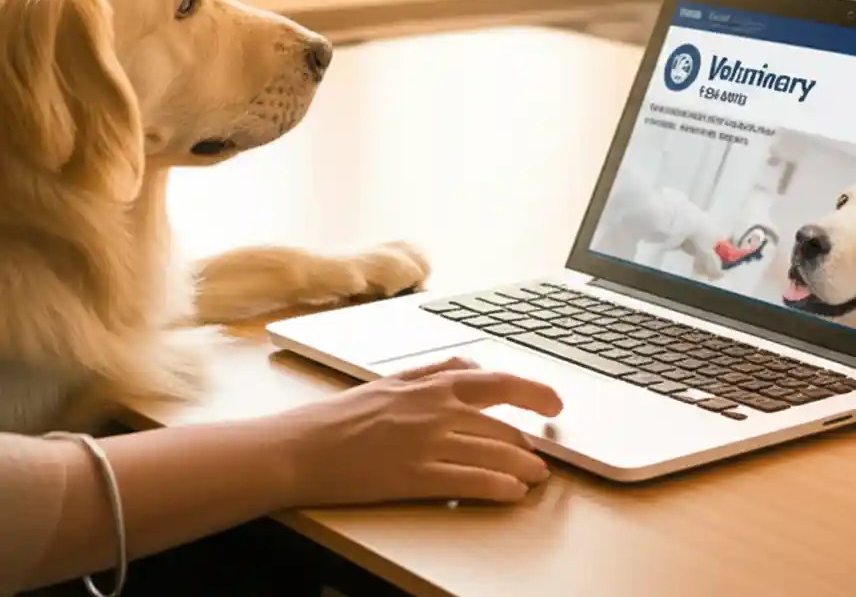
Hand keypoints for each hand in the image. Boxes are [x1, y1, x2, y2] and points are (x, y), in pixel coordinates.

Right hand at [278, 357, 562, 505]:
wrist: (299, 448)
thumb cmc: (341, 417)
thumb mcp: (391, 381)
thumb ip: (433, 372)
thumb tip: (471, 366)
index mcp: (431, 385)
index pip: (498, 382)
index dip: (535, 393)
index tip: (553, 403)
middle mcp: (436, 410)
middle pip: (502, 424)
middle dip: (529, 444)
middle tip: (542, 457)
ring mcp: (428, 443)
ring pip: (495, 452)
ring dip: (524, 467)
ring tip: (537, 477)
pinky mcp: (416, 476)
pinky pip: (472, 480)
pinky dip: (500, 486)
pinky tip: (514, 492)